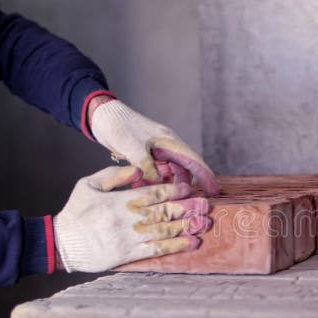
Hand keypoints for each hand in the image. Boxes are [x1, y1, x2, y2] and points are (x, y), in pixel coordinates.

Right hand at [54, 166, 211, 272]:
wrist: (61, 242)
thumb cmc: (75, 211)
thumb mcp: (89, 185)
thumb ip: (114, 176)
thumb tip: (137, 170)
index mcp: (120, 200)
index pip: (153, 193)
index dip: (174, 191)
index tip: (189, 190)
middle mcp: (128, 219)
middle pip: (164, 212)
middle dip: (187, 208)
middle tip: (206, 206)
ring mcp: (129, 238)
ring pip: (165, 231)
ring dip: (187, 227)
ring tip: (204, 223)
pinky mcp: (128, 255)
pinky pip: (156, 250)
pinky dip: (176, 246)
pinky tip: (191, 243)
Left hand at [88, 99, 220, 195]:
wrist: (103, 116)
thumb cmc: (118, 126)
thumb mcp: (132, 147)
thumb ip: (146, 166)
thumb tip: (159, 184)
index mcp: (169, 141)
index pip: (194, 160)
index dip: (206, 176)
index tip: (215, 191)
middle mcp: (168, 145)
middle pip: (186, 168)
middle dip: (188, 185)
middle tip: (188, 202)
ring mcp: (158, 149)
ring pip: (172, 171)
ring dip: (169, 184)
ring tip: (164, 198)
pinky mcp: (149, 154)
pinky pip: (159, 171)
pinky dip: (156, 181)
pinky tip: (146, 189)